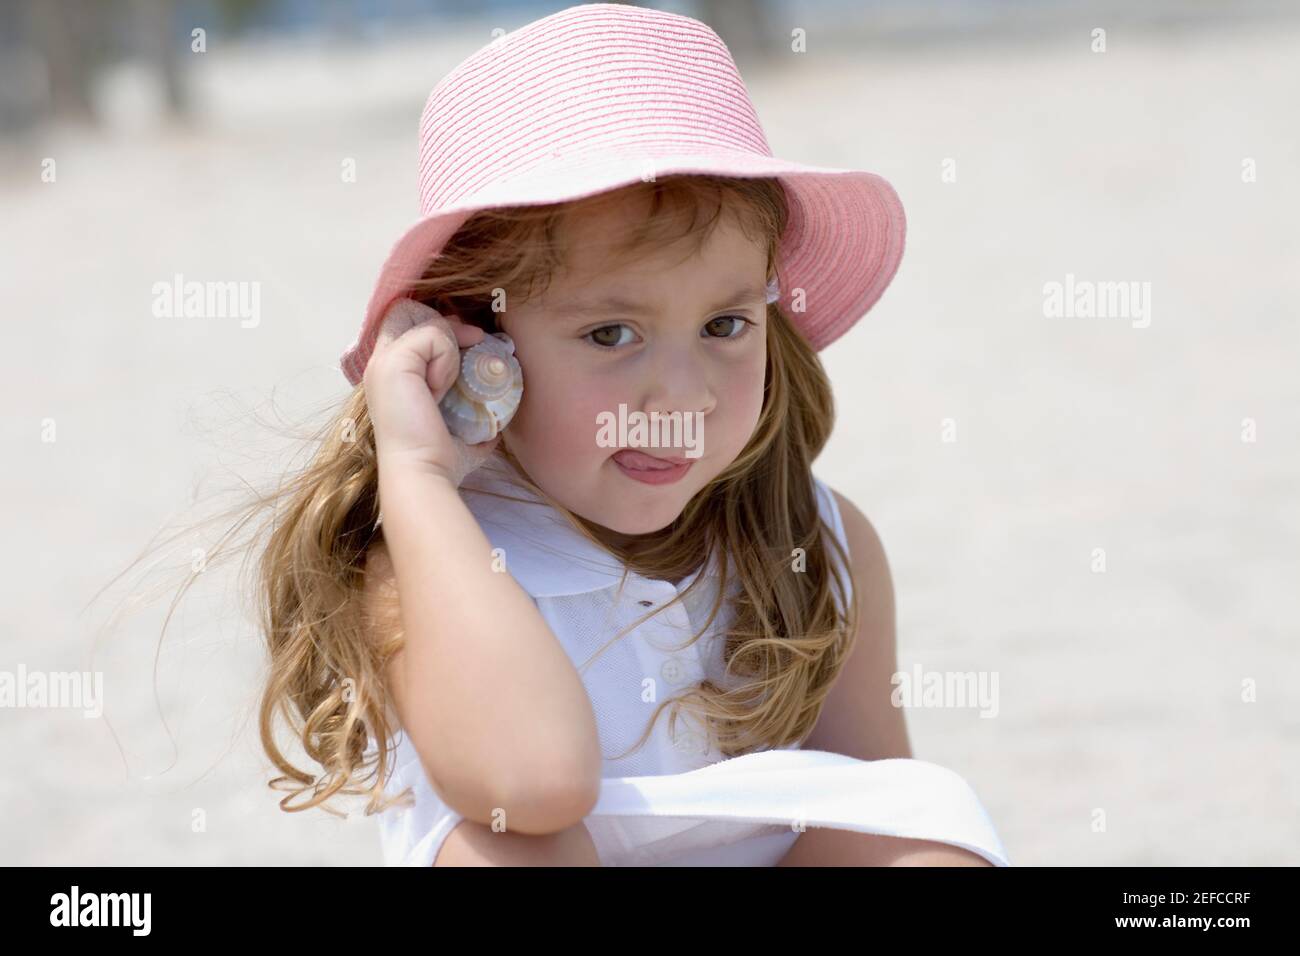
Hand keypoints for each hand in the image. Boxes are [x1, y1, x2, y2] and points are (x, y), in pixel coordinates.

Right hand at [363, 297, 501, 485]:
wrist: (423, 473)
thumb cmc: (438, 459)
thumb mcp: (458, 430)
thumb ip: (469, 418)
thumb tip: (493, 428)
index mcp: (390, 377)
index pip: (408, 326)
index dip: (439, 328)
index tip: (469, 347)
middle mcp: (381, 364)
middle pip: (408, 311)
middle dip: (445, 323)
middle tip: (472, 344)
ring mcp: (384, 362)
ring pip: (423, 319)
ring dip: (450, 341)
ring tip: (454, 379)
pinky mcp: (395, 363)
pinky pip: (432, 335)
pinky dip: (449, 354)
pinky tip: (446, 386)